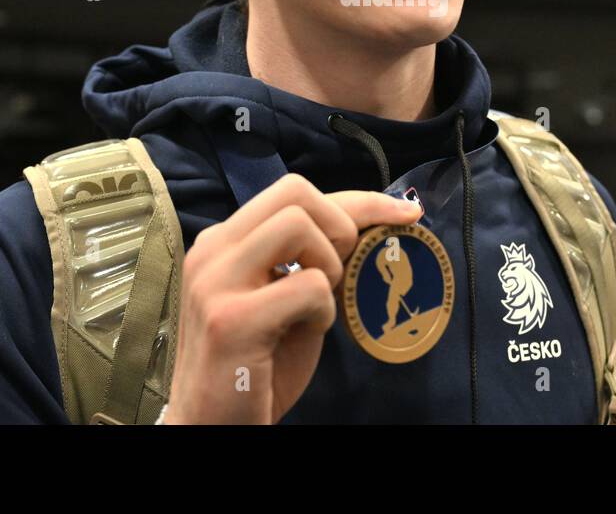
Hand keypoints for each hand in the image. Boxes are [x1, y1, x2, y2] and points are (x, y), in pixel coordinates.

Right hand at [161, 173, 421, 423]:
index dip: (359, 199)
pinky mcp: (230, 320)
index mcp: (223, 242)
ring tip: (316, 305)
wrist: (211, 423)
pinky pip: (307, 286)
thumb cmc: (254, 364)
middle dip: (341, 224)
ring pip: (298, 225)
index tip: (404, 212)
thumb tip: (371, 224)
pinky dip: (323, 310)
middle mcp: (212, 250)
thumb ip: (310, 259)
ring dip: (328, 265)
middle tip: (343, 272)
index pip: (294, 192)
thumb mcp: (283, 298)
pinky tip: (306, 331)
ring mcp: (216, 282)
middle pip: (295, 191)